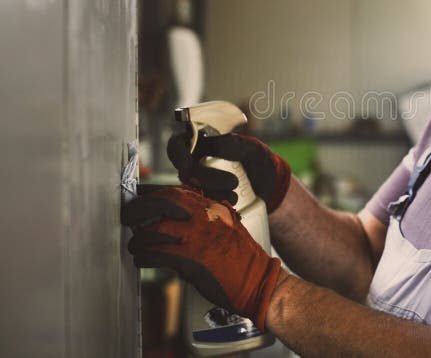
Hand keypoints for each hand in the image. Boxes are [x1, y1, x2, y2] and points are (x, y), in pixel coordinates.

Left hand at [121, 186, 282, 328]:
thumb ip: (205, 219)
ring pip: (156, 228)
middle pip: (163, 202)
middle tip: (127, 217)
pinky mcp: (193, 258)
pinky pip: (158, 253)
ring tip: (134, 245)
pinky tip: (142, 260)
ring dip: (138, 239)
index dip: (153, 195)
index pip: (176, 191)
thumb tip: (173, 221)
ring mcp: (199, 236)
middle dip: (139, 208)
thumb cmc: (242, 259)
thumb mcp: (227, 227)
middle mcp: (206, 216)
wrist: (260, 280)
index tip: (140, 201)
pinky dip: (144, 257)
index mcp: (214, 207)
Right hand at [167, 132, 290, 210]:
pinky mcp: (207, 199)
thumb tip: (218, 145)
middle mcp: (194, 164)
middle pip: (186, 172)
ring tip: (236, 196)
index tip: (186, 164)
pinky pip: (203, 205)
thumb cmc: (257, 157)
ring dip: (213, 194)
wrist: (268, 181)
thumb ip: (237, 144)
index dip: (177, 154)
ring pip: (193, 191)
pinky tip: (231, 205)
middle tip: (233, 182)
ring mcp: (199, 183)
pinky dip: (216, 206)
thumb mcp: (252, 147)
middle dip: (207, 178)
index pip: (177, 145)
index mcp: (200, 144)